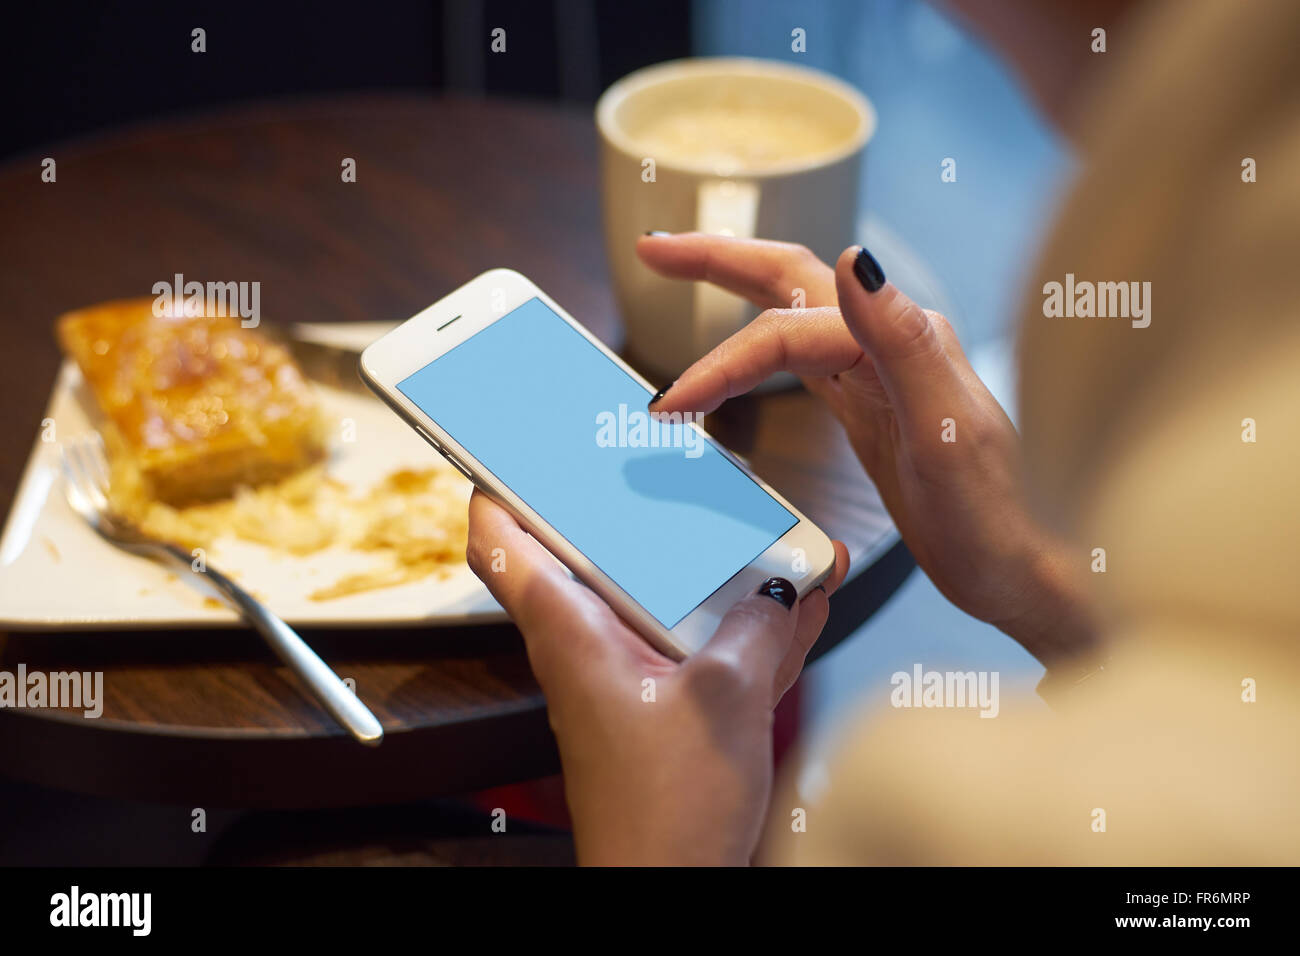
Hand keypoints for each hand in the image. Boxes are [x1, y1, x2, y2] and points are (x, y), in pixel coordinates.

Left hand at [466, 489, 849, 864]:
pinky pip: (700, 643)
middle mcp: (589, 647)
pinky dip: (740, 622)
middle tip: (671, 464)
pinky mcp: (664, 705)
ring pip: (662, 596)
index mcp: (572, 632)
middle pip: (594, 552)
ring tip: (767, 529)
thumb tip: (781, 589)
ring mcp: (628, 676)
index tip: (513, 436)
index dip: (497, 483)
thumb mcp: (728, 698)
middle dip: (636, 506)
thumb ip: (756, 627)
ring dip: (709, 565)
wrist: (672, 888)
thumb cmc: (665, 812)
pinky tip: (795, 603)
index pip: (502, 543)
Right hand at [638, 232, 1098, 669]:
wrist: (1029, 572)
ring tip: (677, 273)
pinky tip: (740, 351)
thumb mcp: (948, 433)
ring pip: (790, 313)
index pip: (785, 333)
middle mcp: (889, 343)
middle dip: (717, 259)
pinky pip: (803, 359)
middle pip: (788, 280)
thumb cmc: (997, 520)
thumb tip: (852, 258)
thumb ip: (902, 340)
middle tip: (651, 248)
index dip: (719, 364)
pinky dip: (757, 348)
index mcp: (902, 341)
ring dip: (731, 289)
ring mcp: (878, 374)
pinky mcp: (871, 408)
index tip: (667, 409)